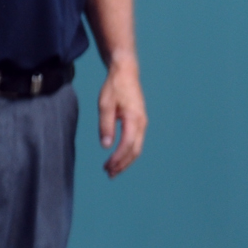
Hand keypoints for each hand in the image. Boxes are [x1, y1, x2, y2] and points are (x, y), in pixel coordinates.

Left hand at [97, 57, 146, 177]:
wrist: (126, 73)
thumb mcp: (105, 105)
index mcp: (134, 119)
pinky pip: (136, 142)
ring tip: (112, 169)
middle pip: (135, 150)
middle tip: (109, 174)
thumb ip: (106, 125)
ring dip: (125, 160)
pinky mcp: (139, 122)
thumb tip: (106, 145)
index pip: (128, 144)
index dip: (118, 158)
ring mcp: (142, 123)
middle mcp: (142, 123)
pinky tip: (118, 156)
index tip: (107, 167)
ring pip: (137, 148)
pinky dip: (127, 152)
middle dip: (123, 164)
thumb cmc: (114, 87)